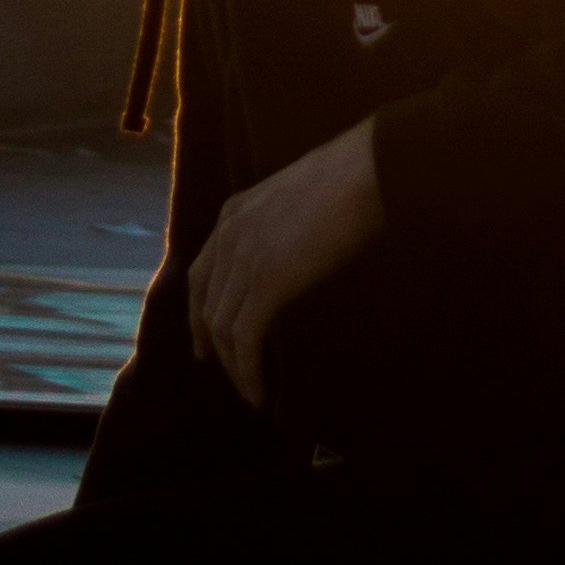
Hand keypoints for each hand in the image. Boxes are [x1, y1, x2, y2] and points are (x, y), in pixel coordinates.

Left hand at [186, 115, 383, 411]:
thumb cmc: (347, 179)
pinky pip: (244, 339)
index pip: (203, 272)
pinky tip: (257, 392)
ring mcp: (243, 259)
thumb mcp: (295, 199)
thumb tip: (291, 251)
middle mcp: (228, 236)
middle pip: (206, 303)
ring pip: (222, 327)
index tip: (206, 338)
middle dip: (211, 341)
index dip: (200, 310)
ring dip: (234, 365)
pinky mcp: (265, 284)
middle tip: (223, 368)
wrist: (364, 173)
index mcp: (233, 213)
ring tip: (249, 390)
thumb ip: (279, 225)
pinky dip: (247, 371)